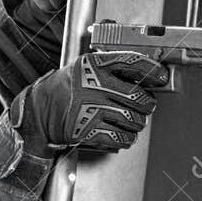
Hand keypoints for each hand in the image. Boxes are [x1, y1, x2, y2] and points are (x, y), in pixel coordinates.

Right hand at [17, 51, 168, 152]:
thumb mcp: (85, 68)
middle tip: (146, 105)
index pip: (130, 61)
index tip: (161, 76)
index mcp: (94, 64)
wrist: (40, 112)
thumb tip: (146, 74)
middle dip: (147, 104)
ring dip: (138, 123)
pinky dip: (127, 138)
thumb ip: (111, 67)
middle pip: (137, 96)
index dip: (151, 70)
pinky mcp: (87, 130)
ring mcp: (90, 108)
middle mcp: (93, 85)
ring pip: (132, 119)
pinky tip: (124, 134)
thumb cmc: (68, 89)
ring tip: (134, 121)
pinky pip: (120, 137)